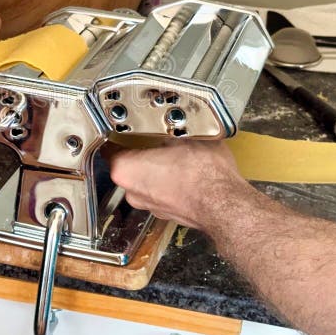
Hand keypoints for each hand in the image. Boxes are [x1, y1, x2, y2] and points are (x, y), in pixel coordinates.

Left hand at [108, 141, 243, 229]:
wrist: (224, 204)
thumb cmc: (202, 172)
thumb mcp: (183, 135)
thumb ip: (167, 128)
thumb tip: (168, 121)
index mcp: (126, 170)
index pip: (111, 148)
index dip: (119, 136)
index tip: (125, 128)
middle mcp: (132, 192)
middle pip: (129, 166)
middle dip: (141, 153)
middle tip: (156, 138)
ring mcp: (149, 206)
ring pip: (147, 181)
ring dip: (157, 170)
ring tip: (177, 154)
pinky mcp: (167, 213)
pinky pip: (162, 192)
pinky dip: (170, 183)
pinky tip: (187, 172)